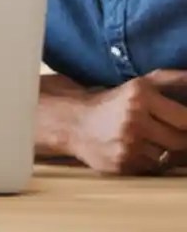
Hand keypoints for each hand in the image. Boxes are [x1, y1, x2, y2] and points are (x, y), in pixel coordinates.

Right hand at [68, 70, 186, 174]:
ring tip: (153, 142)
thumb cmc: (112, 102)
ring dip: (165, 151)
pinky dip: (150, 161)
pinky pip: (151, 168)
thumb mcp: (139, 84)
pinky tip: (139, 150)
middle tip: (171, 132)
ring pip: (168, 157)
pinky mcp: (121, 165)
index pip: (185, 120)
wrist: (72, 122)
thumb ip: (171, 79)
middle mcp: (133, 121)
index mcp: (139, 97)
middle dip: (180, 139)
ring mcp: (127, 146)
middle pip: (180, 142)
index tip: (182, 122)